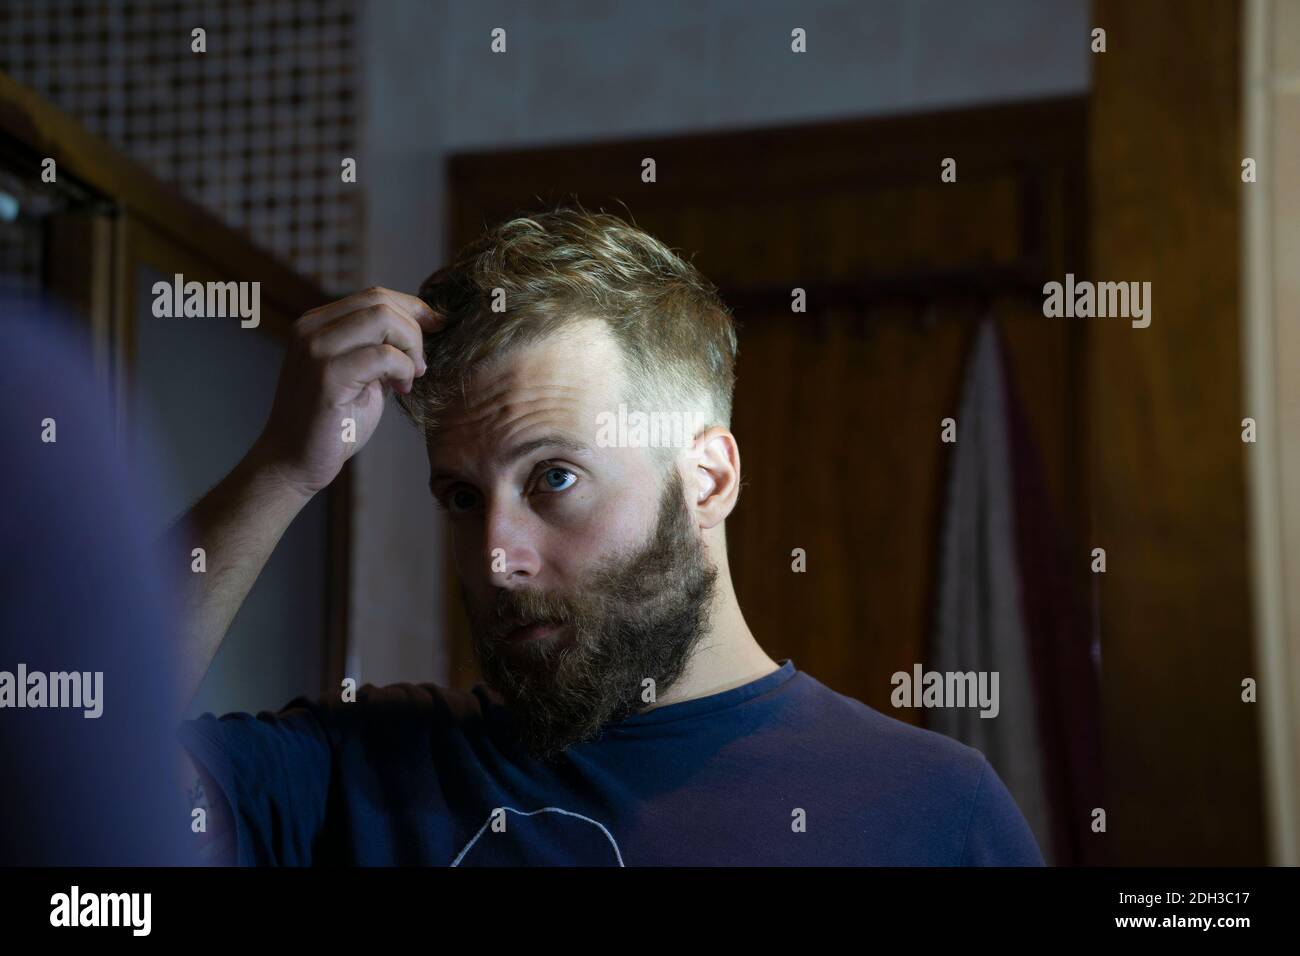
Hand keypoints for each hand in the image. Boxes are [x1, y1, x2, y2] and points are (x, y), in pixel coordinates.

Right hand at [251, 286, 440, 497]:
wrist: (293, 462)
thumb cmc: (333, 422)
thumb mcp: (360, 374)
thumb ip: (380, 347)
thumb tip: (422, 324)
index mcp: (316, 323)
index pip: (374, 295)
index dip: (413, 309)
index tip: (435, 331)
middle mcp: (310, 329)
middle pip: (381, 301)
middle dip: (415, 330)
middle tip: (420, 365)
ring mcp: (315, 350)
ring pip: (383, 319)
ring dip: (410, 348)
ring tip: (410, 377)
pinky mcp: (326, 377)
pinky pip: (382, 356)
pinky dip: (402, 370)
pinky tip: (401, 390)